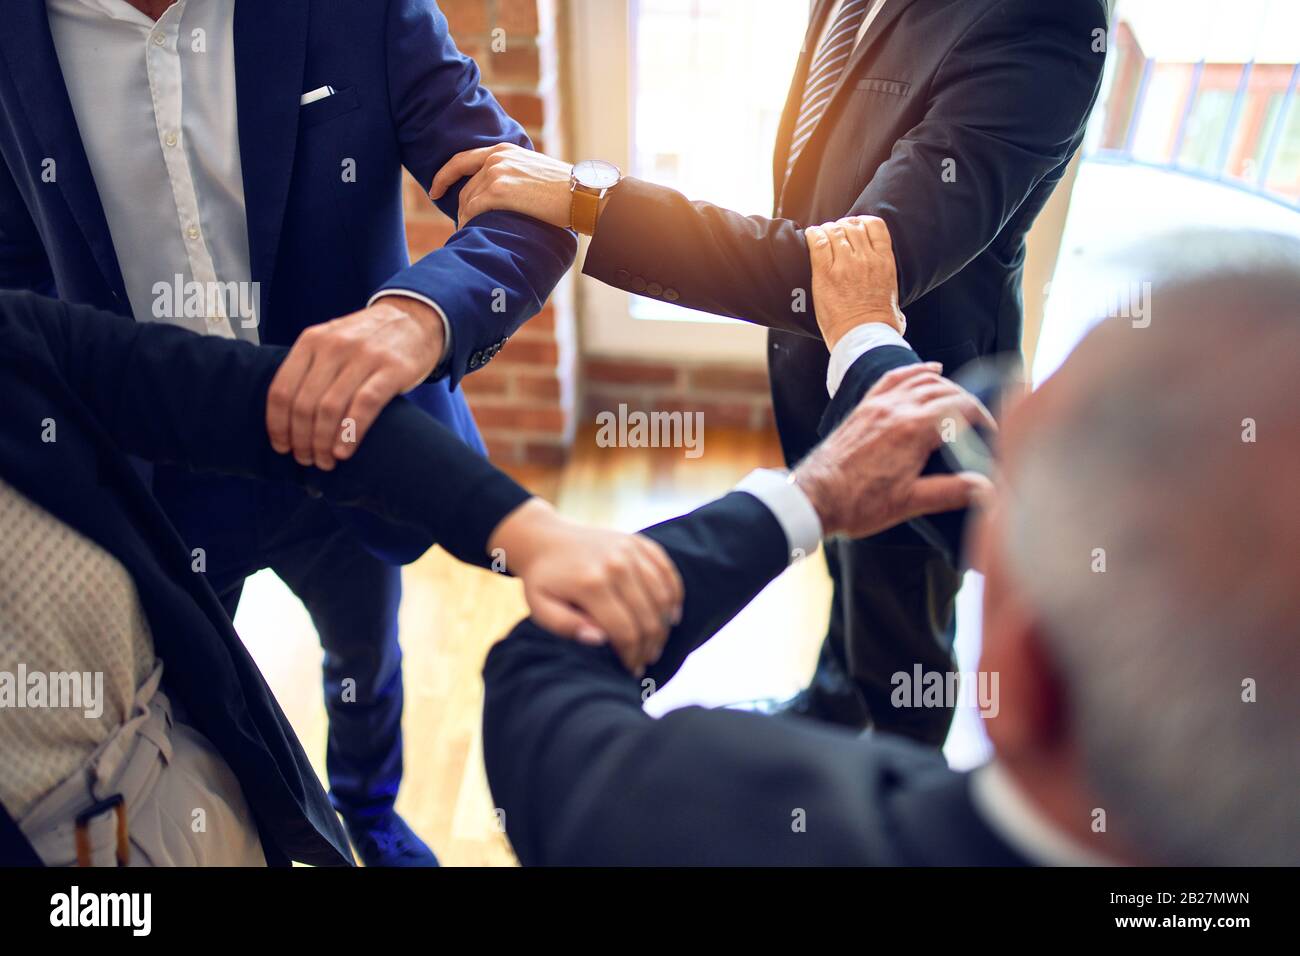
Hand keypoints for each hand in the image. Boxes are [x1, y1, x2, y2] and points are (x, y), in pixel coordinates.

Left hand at [266, 297, 443, 470]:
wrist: (416, 318)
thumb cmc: (369, 339)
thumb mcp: (332, 340)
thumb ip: (310, 367)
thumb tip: (287, 417)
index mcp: (312, 340)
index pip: (282, 390)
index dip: (278, 425)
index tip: (282, 447)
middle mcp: (334, 346)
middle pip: (304, 404)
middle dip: (301, 440)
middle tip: (306, 459)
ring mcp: (364, 356)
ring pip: (330, 408)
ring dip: (323, 443)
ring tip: (325, 461)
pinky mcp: (392, 368)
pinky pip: (363, 406)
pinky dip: (350, 434)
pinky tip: (344, 451)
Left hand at [430, 143, 572, 230]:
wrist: (582, 194)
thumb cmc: (566, 189)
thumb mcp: (535, 171)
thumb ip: (515, 173)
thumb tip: (506, 193)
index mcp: (504, 150)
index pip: (462, 160)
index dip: (444, 176)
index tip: (434, 190)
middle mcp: (496, 158)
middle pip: (464, 188)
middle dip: (459, 209)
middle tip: (460, 226)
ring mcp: (496, 173)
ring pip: (467, 201)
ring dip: (465, 220)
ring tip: (469, 235)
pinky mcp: (499, 191)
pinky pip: (473, 210)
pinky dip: (469, 223)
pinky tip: (471, 234)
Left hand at [489, 499, 684, 675]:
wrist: (545, 539)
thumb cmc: (544, 581)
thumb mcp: (541, 608)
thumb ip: (566, 626)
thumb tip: (600, 640)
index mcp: (592, 584)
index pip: (625, 631)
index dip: (632, 656)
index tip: (631, 670)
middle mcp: (616, 564)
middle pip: (648, 617)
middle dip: (649, 646)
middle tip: (644, 661)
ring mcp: (631, 550)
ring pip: (663, 597)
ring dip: (664, 626)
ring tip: (656, 643)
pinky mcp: (639, 542)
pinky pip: (668, 571)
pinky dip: (675, 595)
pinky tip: (671, 615)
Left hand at [793, 363, 995, 538]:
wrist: (814, 497)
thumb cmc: (858, 503)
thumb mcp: (910, 503)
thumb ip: (951, 492)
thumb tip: (988, 488)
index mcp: (913, 429)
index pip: (961, 408)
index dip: (983, 417)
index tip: (992, 433)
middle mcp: (897, 408)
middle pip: (945, 391)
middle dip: (968, 402)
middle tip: (980, 422)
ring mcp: (878, 405)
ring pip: (921, 381)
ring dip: (946, 386)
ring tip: (962, 401)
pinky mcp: (864, 408)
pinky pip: (893, 379)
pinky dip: (915, 371)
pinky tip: (929, 370)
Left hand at [805, 215, 906, 349]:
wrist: (863, 337)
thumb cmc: (880, 329)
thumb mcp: (896, 308)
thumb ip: (893, 302)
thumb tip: (896, 317)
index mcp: (885, 262)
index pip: (876, 225)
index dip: (862, 222)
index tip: (855, 227)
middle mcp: (866, 259)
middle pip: (852, 226)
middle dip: (842, 226)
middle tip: (834, 233)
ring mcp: (846, 265)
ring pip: (834, 231)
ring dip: (827, 230)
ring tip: (821, 236)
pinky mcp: (825, 273)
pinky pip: (818, 243)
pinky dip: (813, 236)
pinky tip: (811, 237)